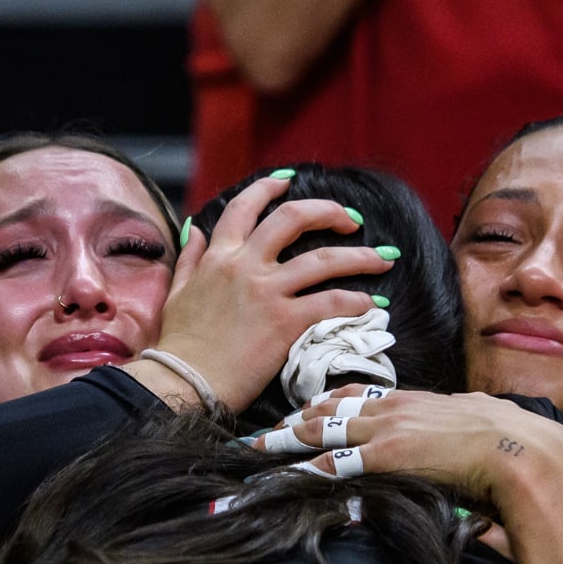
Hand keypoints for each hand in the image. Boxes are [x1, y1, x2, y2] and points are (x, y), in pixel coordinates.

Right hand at [137, 175, 390, 411]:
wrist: (184, 382)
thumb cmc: (179, 344)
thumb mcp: (179, 291)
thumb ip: (192, 257)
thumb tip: (196, 229)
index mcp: (220, 256)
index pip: (245, 207)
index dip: (268, 188)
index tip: (289, 181)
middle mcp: (246, 265)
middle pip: (294, 219)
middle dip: (329, 211)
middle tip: (352, 220)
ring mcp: (268, 292)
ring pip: (325, 259)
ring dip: (361, 256)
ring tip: (384, 257)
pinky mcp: (286, 321)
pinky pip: (331, 302)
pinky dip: (357, 302)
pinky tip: (373, 304)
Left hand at [252, 385, 562, 510]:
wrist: (519, 448)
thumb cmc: (504, 438)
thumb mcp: (469, 420)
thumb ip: (448, 423)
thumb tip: (445, 437)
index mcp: (409, 401)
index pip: (353, 395)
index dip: (321, 404)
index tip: (298, 413)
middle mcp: (391, 409)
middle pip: (326, 408)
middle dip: (289, 422)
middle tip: (258, 433)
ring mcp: (386, 430)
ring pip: (320, 430)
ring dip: (284, 442)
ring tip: (254, 452)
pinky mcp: (388, 456)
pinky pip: (337, 462)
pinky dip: (308, 469)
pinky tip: (285, 477)